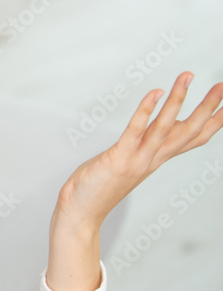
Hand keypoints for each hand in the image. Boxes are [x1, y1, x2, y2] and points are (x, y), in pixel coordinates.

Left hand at [56, 72, 222, 229]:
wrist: (82, 214)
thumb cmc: (99, 186)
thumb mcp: (132, 160)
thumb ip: (150, 143)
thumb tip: (168, 122)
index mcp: (157, 159)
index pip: (194, 138)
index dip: (214, 121)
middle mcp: (152, 159)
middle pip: (189, 132)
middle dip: (208, 107)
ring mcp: (137, 160)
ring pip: (165, 127)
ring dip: (178, 100)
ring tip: (188, 76)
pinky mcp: (119, 159)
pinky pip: (135, 131)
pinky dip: (146, 111)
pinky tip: (155, 93)